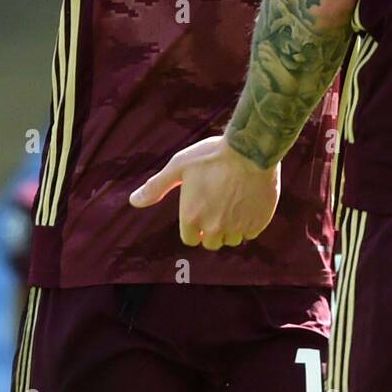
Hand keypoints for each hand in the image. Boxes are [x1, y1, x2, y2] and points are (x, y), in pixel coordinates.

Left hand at [129, 135, 280, 249]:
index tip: (203, 209)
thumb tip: (133, 201)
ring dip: (233, 226)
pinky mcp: (258, 224)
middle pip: (212, 242)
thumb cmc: (212, 155)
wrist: (251, 149)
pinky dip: (250, 222)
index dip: (195, 226)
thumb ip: (156, 186)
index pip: (191, 239)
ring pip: (233, 239)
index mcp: (192, 218)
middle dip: (214, 228)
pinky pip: (251, 232)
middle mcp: (214, 228)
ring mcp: (237, 228)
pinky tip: (249, 201)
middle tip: (220, 204)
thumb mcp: (179, 166)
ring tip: (235, 202)